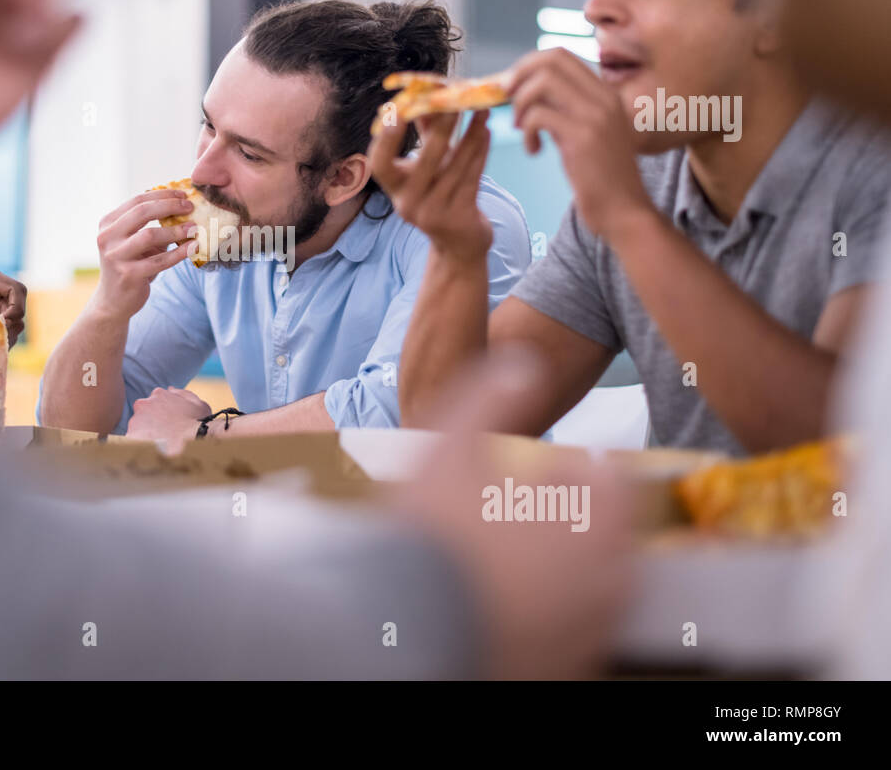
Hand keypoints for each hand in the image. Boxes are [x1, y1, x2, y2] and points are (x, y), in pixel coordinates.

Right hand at [91, 189, 197, 320]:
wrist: (113, 301)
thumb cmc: (129, 265)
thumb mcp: (133, 241)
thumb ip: (148, 224)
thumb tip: (181, 206)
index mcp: (108, 224)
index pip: (137, 201)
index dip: (162, 195)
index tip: (182, 194)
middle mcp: (107, 237)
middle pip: (141, 212)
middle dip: (169, 206)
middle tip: (190, 206)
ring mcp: (116, 256)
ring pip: (149, 235)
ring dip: (175, 230)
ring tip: (194, 227)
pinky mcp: (128, 275)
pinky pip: (159, 261)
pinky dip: (179, 253)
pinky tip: (193, 247)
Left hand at [126, 387, 211, 453]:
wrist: (193, 441)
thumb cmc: (198, 422)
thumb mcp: (197, 403)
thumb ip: (182, 394)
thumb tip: (170, 389)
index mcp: (158, 394)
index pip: (154, 402)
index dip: (161, 414)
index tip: (167, 424)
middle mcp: (144, 404)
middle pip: (143, 414)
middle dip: (150, 423)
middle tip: (162, 436)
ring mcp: (136, 420)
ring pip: (136, 427)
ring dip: (144, 435)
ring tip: (159, 446)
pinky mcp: (132, 436)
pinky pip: (132, 442)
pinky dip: (139, 447)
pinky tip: (151, 453)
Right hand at [366, 110, 493, 265]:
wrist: (459, 243)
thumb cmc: (441, 193)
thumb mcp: (428, 165)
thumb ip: (425, 132)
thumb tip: (426, 93)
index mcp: (394, 189)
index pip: (380, 163)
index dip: (386, 138)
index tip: (395, 109)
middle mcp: (408, 203)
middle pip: (426, 159)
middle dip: (443, 127)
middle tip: (457, 100)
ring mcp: (433, 213)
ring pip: (456, 165)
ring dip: (471, 134)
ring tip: (481, 110)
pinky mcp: (459, 218)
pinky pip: (472, 177)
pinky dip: (480, 152)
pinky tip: (486, 131)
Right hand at [394, 349, 635, 677]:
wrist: (410, 632)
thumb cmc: (432, 535)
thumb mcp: (451, 448)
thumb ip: (491, 397)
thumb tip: (525, 361)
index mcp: (593, 522)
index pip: (616, 487)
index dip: (582, 472)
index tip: (551, 472)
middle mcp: (606, 579)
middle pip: (614, 541)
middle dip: (581, 520)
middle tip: (534, 515)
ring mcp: (591, 630)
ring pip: (601, 591)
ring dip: (573, 568)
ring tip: (523, 561)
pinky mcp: (569, 667)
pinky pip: (579, 635)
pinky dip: (559, 614)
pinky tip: (514, 603)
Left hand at [507, 49, 653, 239]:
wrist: (624, 211)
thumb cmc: (600, 177)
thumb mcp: (584, 131)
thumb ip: (564, 108)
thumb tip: (526, 89)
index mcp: (605, 92)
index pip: (560, 55)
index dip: (528, 65)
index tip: (514, 89)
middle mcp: (604, 97)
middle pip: (550, 59)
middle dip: (519, 77)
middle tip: (509, 103)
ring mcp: (596, 115)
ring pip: (542, 82)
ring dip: (521, 104)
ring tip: (521, 129)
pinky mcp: (584, 137)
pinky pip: (539, 116)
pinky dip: (527, 131)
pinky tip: (534, 151)